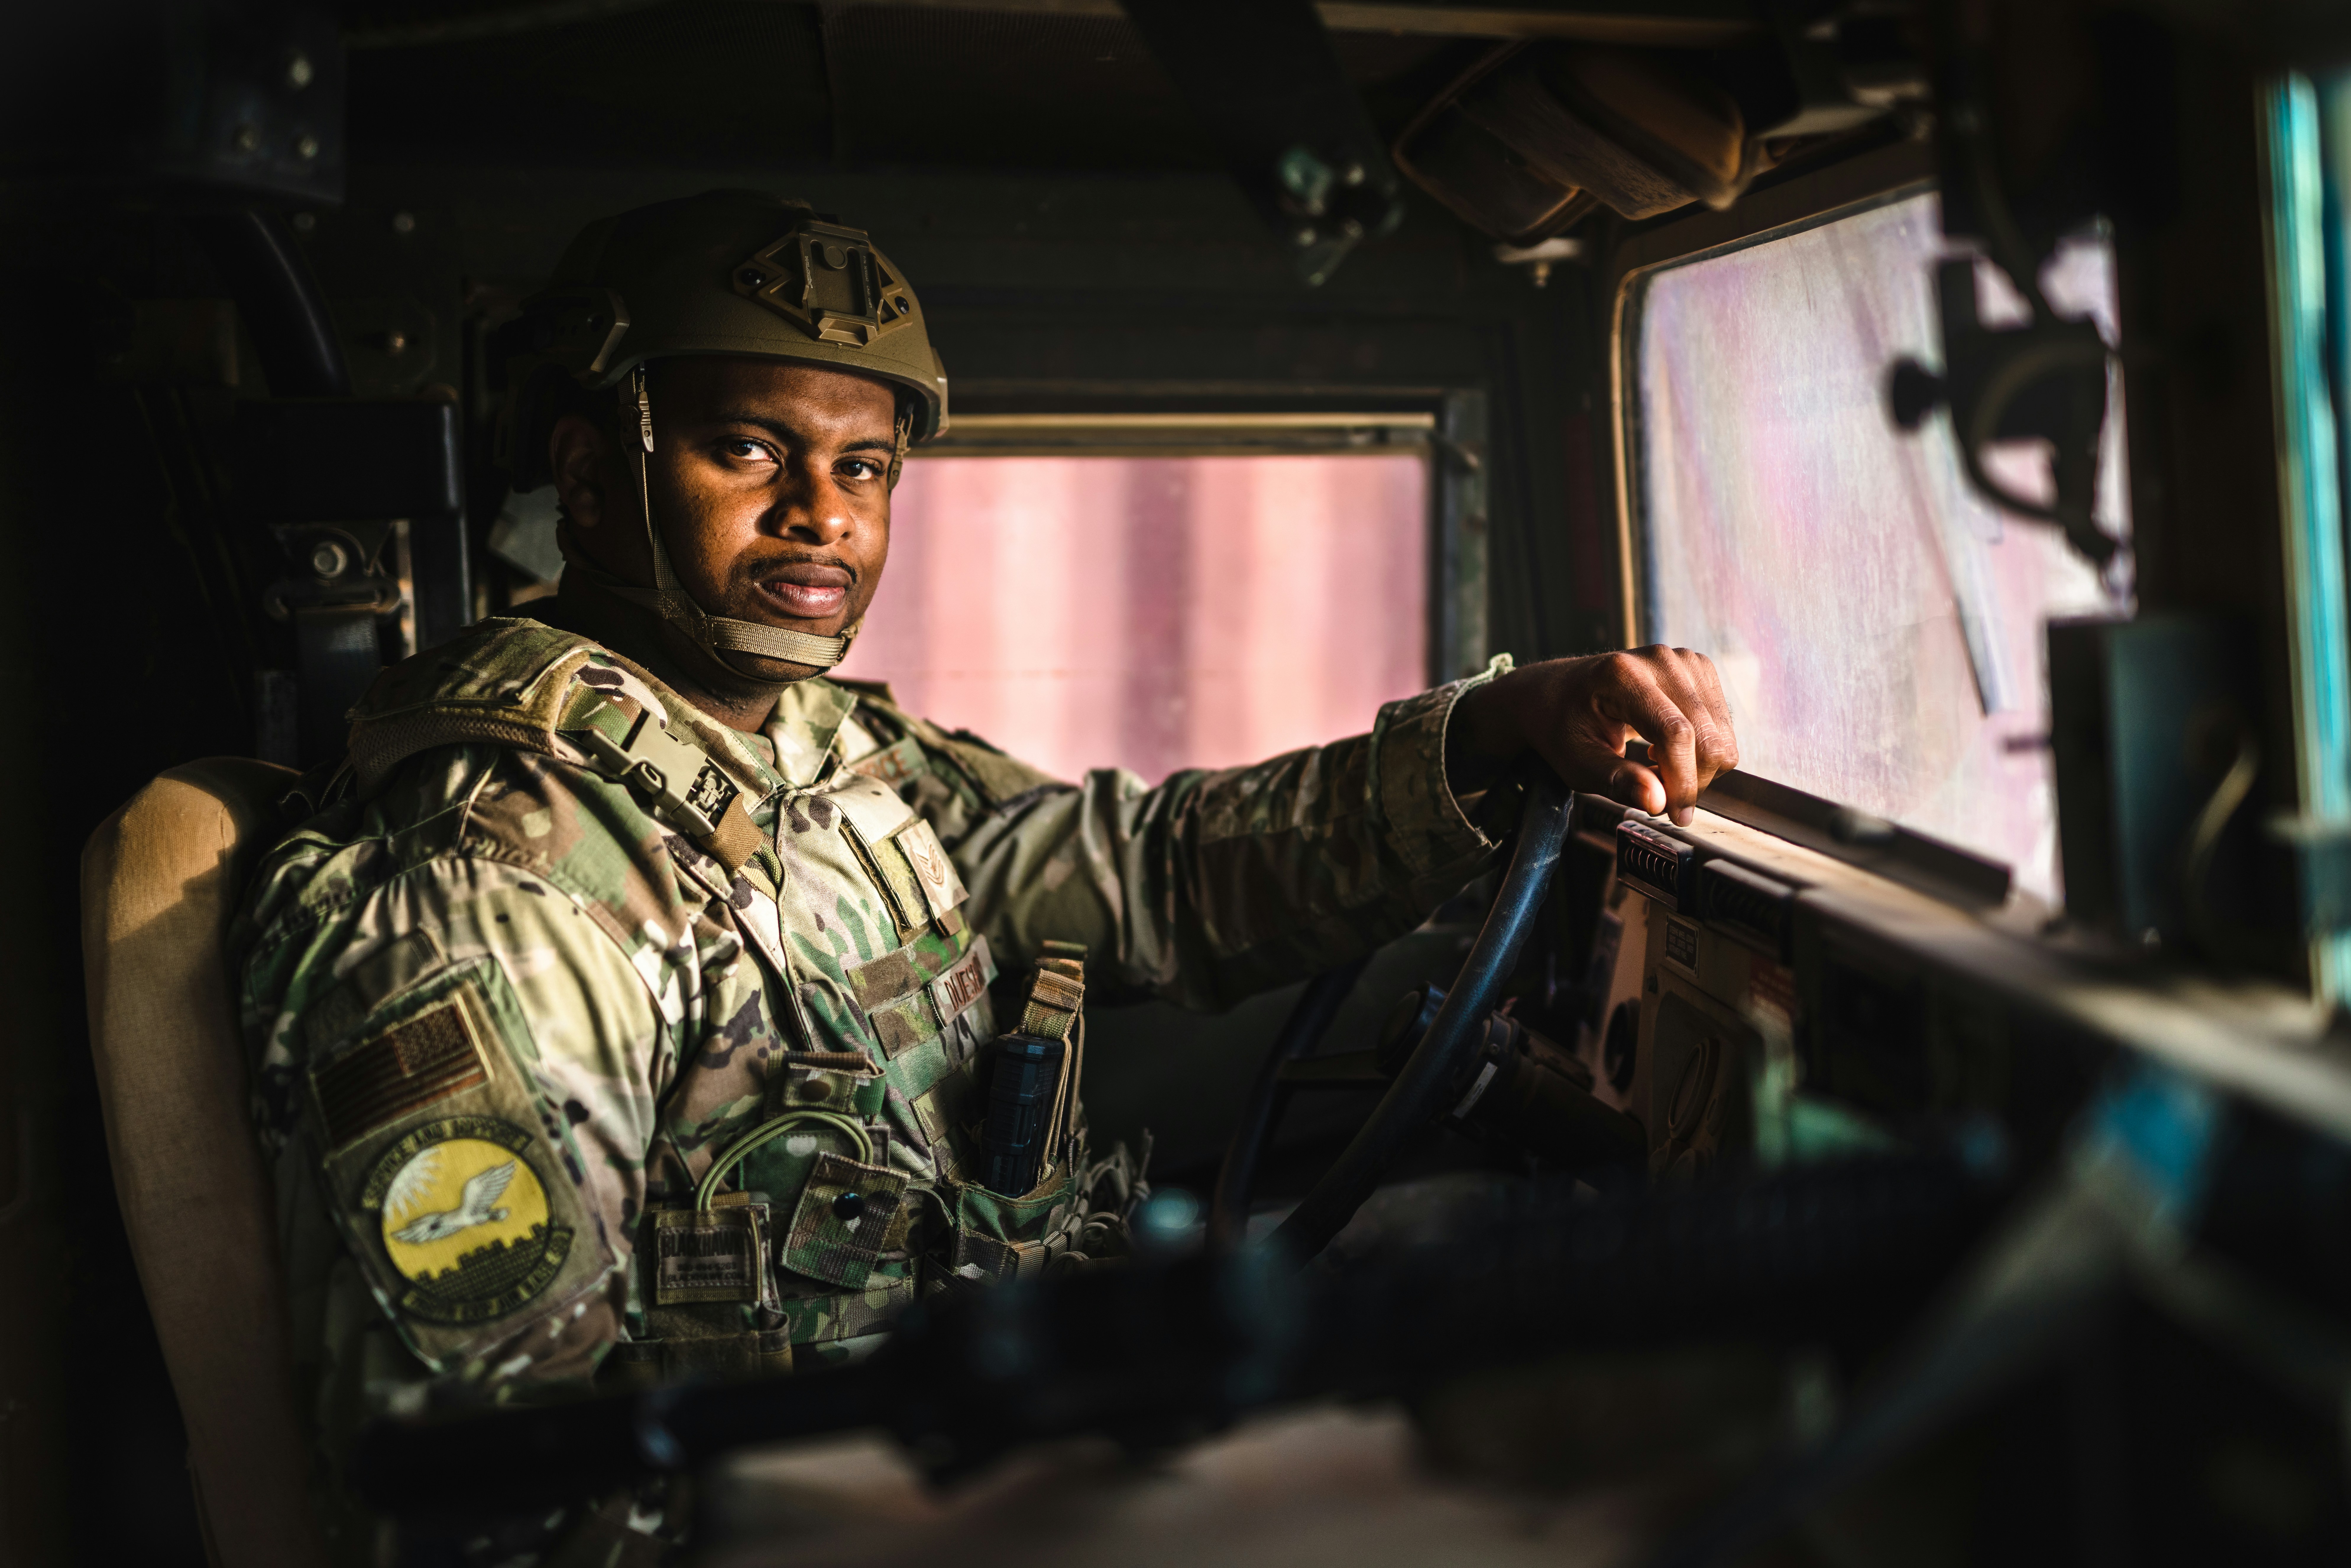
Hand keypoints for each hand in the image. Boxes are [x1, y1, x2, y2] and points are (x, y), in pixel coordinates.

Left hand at [1446, 647, 1739, 825]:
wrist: (1556, 692)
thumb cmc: (1562, 727)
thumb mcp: (1576, 761)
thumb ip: (1617, 781)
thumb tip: (1658, 803)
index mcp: (1623, 675)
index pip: (1676, 733)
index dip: (1683, 782)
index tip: (1676, 816)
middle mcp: (1661, 659)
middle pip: (1707, 737)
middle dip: (1691, 781)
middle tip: (1659, 795)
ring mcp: (1684, 660)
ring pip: (1721, 736)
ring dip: (1698, 767)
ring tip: (1656, 767)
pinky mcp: (1699, 670)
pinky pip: (1722, 727)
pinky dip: (1702, 750)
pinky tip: (1666, 748)